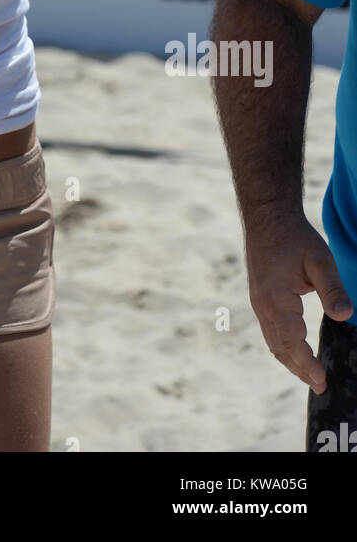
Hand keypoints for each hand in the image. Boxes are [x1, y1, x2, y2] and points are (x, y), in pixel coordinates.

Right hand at [246, 210, 353, 392]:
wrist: (267, 217)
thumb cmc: (294, 237)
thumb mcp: (320, 260)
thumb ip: (332, 289)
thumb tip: (345, 316)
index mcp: (276, 298)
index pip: (291, 341)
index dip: (306, 363)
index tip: (322, 380)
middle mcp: (263, 305)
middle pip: (279, 347)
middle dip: (300, 369)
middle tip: (321, 386)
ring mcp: (258, 302)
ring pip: (272, 341)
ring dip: (290, 361)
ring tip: (310, 376)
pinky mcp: (259, 298)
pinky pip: (270, 331)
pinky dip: (283, 347)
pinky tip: (294, 350)